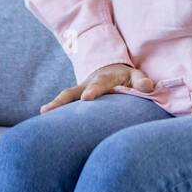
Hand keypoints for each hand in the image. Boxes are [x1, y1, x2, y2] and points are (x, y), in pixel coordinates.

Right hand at [40, 63, 154, 112]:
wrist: (112, 70)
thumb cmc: (127, 77)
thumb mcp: (136, 76)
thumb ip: (141, 81)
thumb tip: (147, 86)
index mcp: (104, 79)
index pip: (98, 85)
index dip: (93, 91)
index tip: (86, 98)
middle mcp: (88, 84)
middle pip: (73, 91)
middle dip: (63, 100)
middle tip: (51, 109)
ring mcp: (80, 91)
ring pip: (66, 97)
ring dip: (55, 105)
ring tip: (43, 113)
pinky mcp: (76, 98)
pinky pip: (66, 104)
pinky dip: (56, 111)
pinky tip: (44, 122)